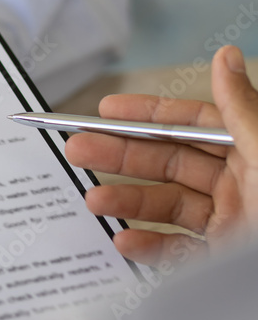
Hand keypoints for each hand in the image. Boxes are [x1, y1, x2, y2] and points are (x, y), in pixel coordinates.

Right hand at [65, 46, 257, 264]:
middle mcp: (242, 183)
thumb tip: (225, 58)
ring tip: (94, 201)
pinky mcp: (223, 261)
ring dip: (127, 202)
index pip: (192, 124)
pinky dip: (150, 246)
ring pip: (167, 206)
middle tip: (79, 149)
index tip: (106, 110)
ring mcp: (232, 222)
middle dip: (121, 156)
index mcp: (253, 151)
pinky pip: (178, 250)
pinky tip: (126, 239)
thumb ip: (242, 109)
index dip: (147, 115)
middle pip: (169, 163)